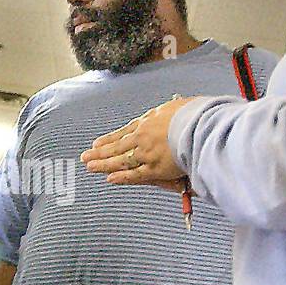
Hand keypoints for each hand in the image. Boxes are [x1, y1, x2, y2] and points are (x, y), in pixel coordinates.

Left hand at [81, 96, 195, 185]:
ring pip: (121, 161)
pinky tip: (110, 179)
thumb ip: (173, 112)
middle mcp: (143, 137)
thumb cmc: (195, 114)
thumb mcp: (180, 106)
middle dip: (100, 152)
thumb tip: (175, 109)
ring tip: (90, 167)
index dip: (110, 139)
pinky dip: (122, 177)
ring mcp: (147, 153)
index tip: (97, 144)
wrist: (200, 125)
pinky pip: (135, 175)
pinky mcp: (155, 168)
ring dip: (104, 165)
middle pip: (117, 146)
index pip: (124, 132)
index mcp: (148, 121)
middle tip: (85, 157)